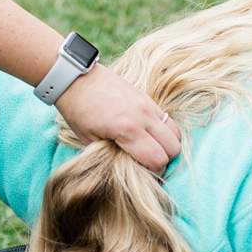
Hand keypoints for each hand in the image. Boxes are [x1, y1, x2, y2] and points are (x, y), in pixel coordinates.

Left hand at [54, 66, 180, 172]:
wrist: (76, 78)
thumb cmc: (78, 111)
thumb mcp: (89, 139)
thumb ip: (111, 154)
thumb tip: (128, 165)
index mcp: (127, 129)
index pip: (157, 159)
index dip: (154, 171)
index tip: (143, 173)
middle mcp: (143, 116)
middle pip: (173, 147)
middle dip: (164, 159)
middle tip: (147, 161)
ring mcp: (148, 105)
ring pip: (175, 132)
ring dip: (167, 144)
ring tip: (150, 148)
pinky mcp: (147, 97)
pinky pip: (167, 118)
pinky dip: (163, 130)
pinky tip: (147, 133)